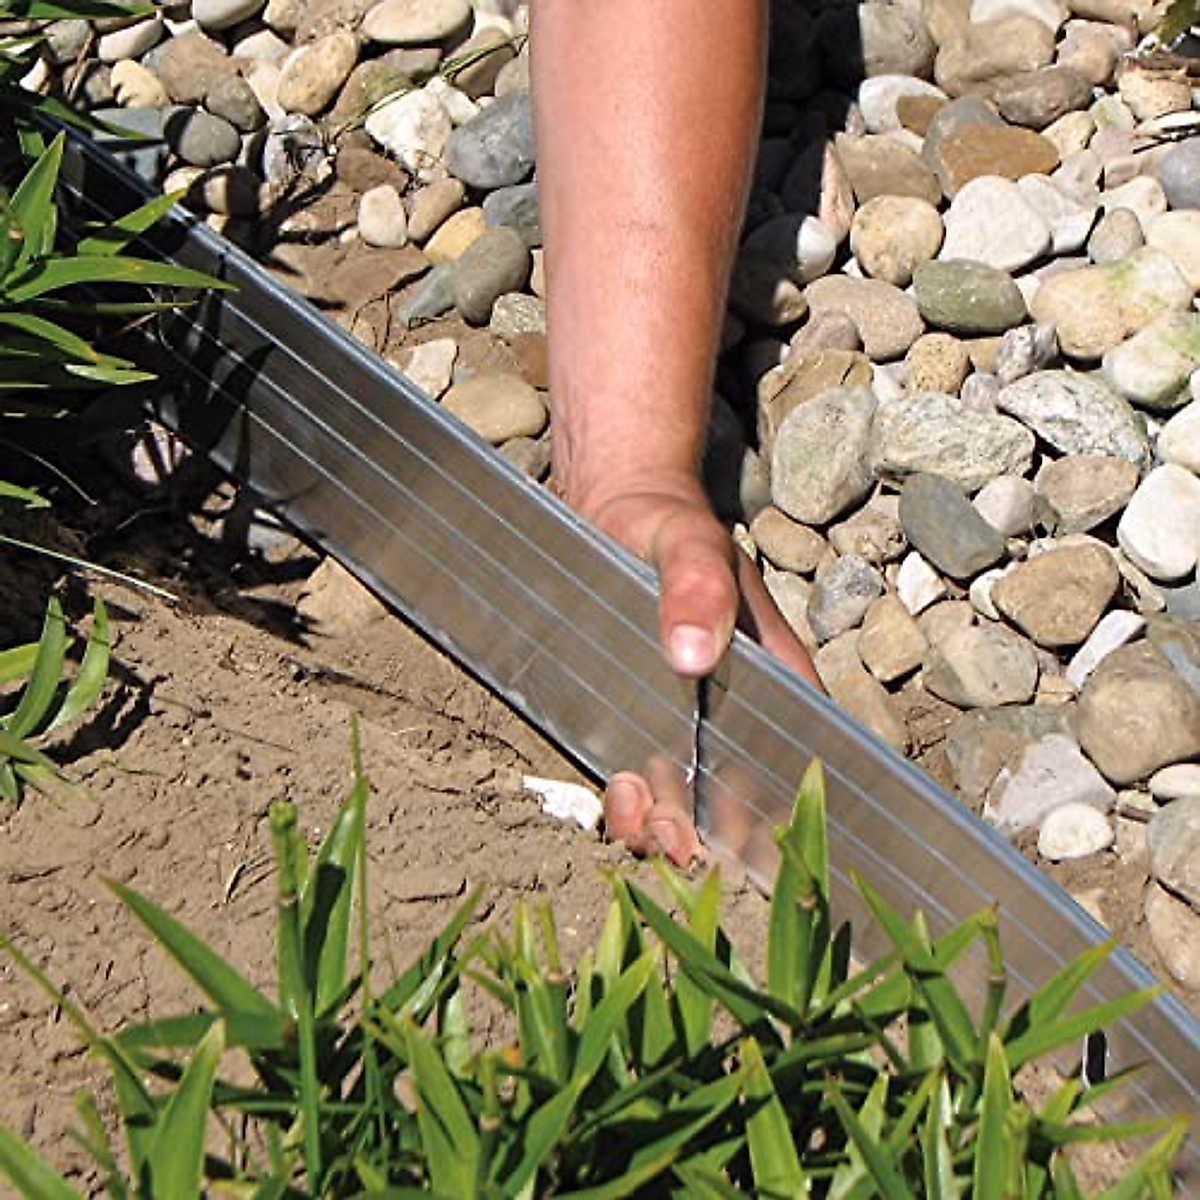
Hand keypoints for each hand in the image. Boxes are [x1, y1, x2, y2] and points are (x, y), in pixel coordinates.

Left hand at [583, 480, 821, 865]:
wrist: (611, 511)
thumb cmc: (666, 524)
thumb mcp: (687, 546)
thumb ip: (696, 589)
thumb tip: (693, 656)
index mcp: (774, 674)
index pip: (799, 751)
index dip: (783, 807)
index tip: (754, 841)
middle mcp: (736, 707)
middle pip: (744, 795)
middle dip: (717, 832)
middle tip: (682, 838)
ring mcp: (686, 720)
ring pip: (692, 798)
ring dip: (670, 826)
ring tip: (642, 812)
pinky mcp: (639, 723)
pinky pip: (645, 782)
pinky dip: (635, 805)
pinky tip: (620, 794)